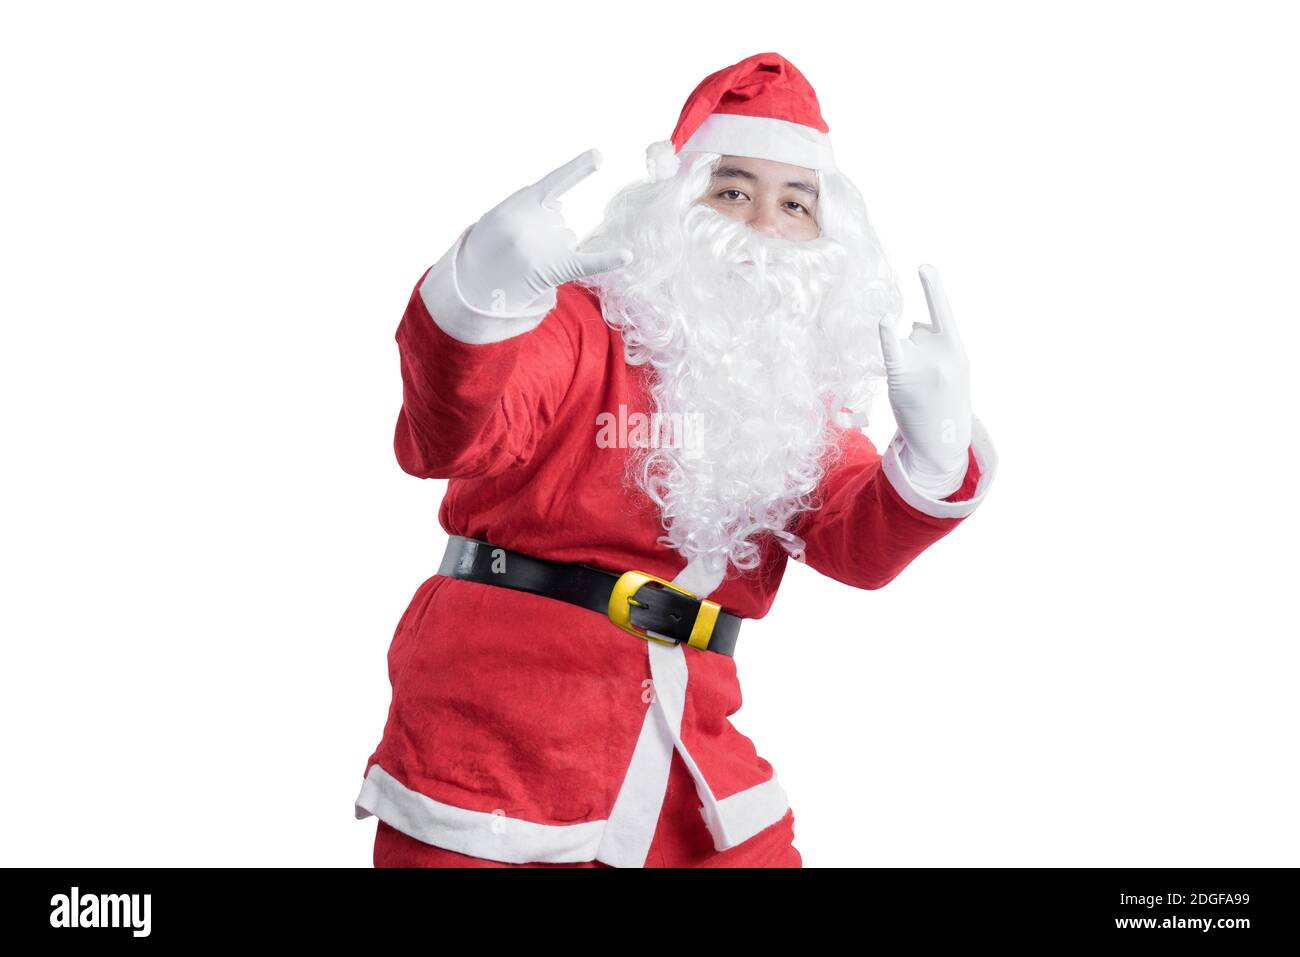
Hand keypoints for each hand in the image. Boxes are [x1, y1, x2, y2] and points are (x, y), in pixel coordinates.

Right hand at [455, 148, 633, 314]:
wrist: (475, 283)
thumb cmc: (489, 246)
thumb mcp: (500, 214)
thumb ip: (532, 204)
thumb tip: (560, 207)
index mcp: (520, 204)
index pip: (555, 181)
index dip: (578, 169)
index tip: (600, 156)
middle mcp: (535, 224)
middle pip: (559, 218)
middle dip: (544, 231)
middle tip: (519, 248)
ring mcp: (546, 248)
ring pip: (566, 239)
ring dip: (551, 250)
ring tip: (526, 263)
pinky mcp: (557, 269)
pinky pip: (588, 262)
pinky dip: (608, 259)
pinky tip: (627, 256)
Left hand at [878, 264, 972, 497]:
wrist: (941, 442)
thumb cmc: (944, 402)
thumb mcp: (953, 370)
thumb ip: (934, 343)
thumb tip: (911, 325)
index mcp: (957, 350)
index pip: (943, 312)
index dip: (933, 287)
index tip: (923, 265)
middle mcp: (941, 354)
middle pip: (917, 329)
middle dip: (918, 347)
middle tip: (928, 381)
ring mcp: (922, 365)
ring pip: (903, 343)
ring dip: (904, 359)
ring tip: (916, 388)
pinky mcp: (902, 377)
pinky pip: (891, 348)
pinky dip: (886, 334)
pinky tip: (885, 321)